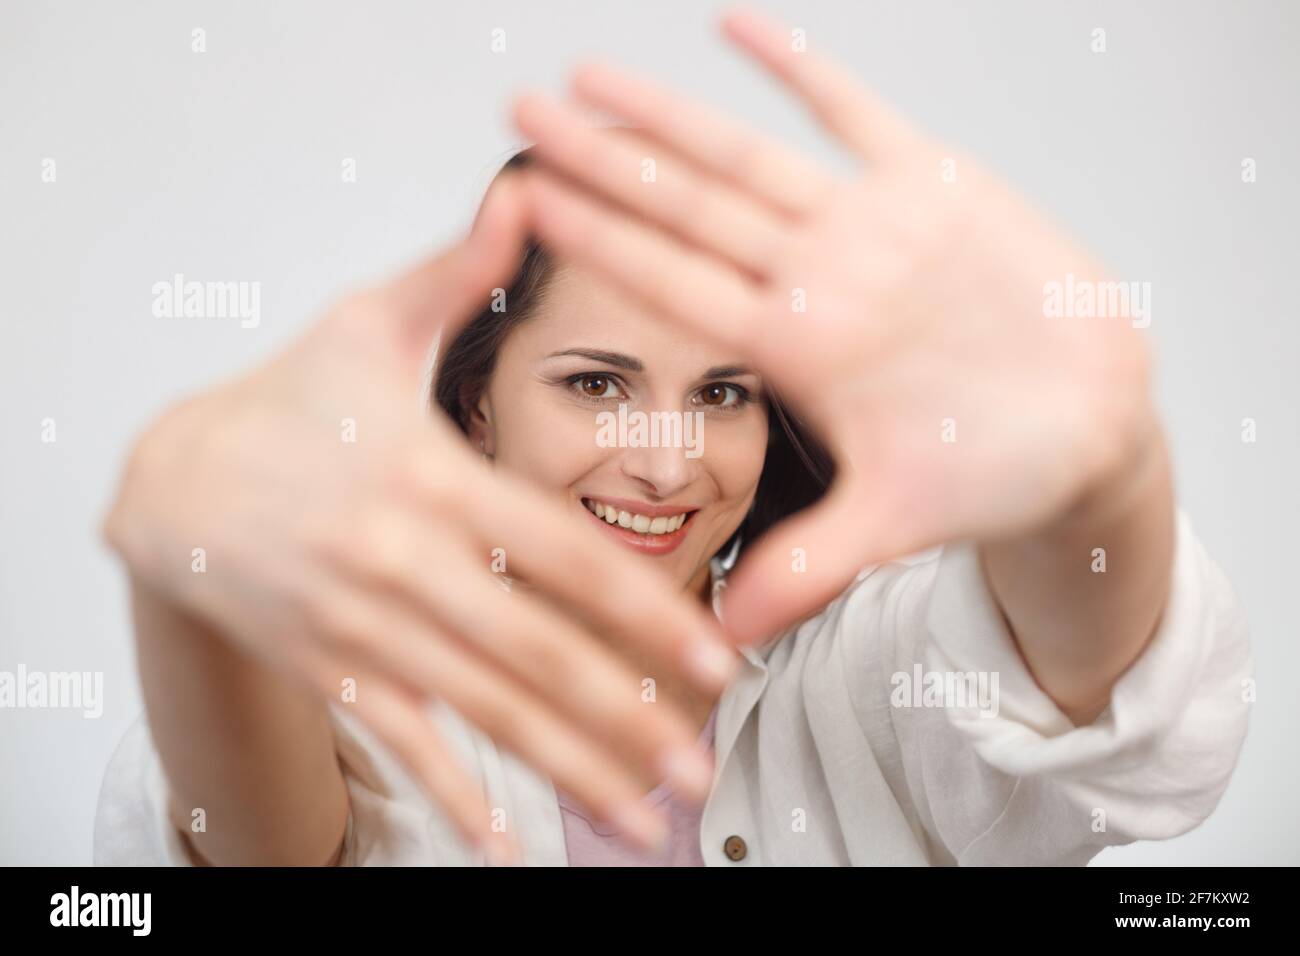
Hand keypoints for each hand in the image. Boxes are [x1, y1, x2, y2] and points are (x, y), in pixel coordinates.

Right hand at [103, 175, 733, 859]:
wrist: (167, 479)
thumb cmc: (287, 399)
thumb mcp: (369, 324)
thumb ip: (459, 271)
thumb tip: (529, 192)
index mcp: (433, 478)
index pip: (564, 556)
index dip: (644, 613)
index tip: (716, 657)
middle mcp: (404, 562)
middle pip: (537, 654)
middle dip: (628, 718)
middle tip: (701, 768)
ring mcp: (363, 623)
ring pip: (484, 711)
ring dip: (569, 769)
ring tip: (643, 817)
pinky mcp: (328, 664)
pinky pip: (402, 739)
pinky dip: (454, 792)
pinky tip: (506, 842)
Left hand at [511, 8, 1156, 644]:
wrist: (1083, 427)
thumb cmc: (989, 472)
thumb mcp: (895, 523)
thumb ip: (808, 568)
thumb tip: (726, 636)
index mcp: (793, 346)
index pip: (673, 282)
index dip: (599, 240)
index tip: (522, 203)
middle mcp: (812, 277)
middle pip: (686, 206)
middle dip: (602, 160)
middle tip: (517, 110)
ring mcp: (865, 227)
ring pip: (748, 154)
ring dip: (671, 113)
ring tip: (590, 73)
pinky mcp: (932, 188)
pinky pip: (856, 111)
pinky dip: (802, 69)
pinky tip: (736, 24)